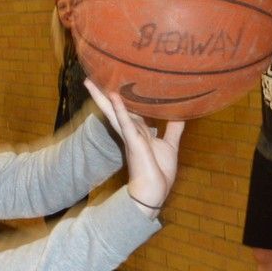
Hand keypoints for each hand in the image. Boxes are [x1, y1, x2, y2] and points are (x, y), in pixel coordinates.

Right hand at [86, 79, 184, 216]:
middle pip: (114, 109)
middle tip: (90, 79)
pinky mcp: (133, 143)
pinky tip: (114, 97)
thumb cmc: (160, 171)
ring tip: (90, 82)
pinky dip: (119, 110)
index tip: (112, 82)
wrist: (154, 191)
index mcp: (138, 131)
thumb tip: (181, 113)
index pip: (127, 110)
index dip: (119, 97)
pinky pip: (125, 124)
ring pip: (114, 113)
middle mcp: (131, 131)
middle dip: (102, 95)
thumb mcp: (170, 145)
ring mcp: (130, 136)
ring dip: (103, 97)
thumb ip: (173, 129)